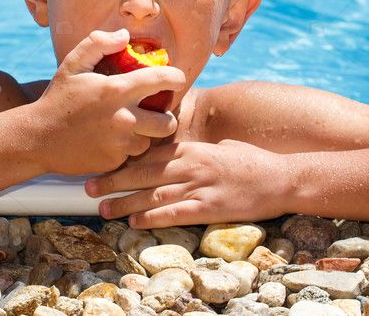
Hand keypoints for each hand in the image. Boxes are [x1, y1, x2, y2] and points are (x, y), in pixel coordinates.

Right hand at [30, 29, 187, 175]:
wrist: (37, 138)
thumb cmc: (57, 99)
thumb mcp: (73, 64)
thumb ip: (98, 43)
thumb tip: (125, 36)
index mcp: (116, 90)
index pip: (161, 81)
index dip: (176, 78)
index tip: (177, 78)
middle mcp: (123, 118)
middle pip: (167, 122)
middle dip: (165, 117)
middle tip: (155, 112)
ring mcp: (119, 144)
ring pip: (149, 141)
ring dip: (144, 134)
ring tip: (130, 126)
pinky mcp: (113, 163)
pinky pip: (131, 156)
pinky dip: (126, 149)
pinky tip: (111, 140)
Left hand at [83, 139, 289, 227]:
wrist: (281, 178)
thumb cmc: (251, 161)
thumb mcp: (219, 147)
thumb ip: (193, 150)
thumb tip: (172, 152)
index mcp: (191, 148)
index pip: (149, 153)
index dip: (122, 160)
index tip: (101, 164)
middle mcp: (191, 165)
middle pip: (143, 173)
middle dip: (113, 180)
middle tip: (88, 187)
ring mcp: (200, 186)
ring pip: (153, 194)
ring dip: (124, 202)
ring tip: (102, 209)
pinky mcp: (210, 207)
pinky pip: (174, 213)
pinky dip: (151, 217)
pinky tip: (134, 221)